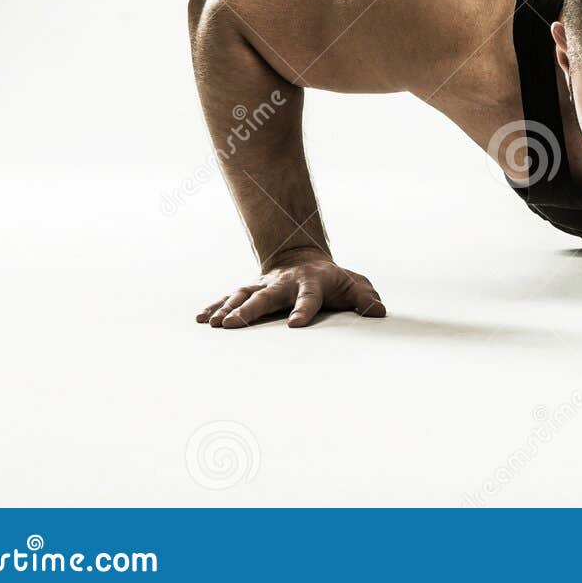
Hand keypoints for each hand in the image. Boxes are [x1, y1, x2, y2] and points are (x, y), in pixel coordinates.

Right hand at [196, 247, 386, 328]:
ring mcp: (264, 284)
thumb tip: (379, 312)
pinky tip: (202, 318)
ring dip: (228, 309)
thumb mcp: (353, 284)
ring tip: (214, 324)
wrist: (302, 257)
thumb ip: (365, 298)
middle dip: (249, 310)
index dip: (303, 309)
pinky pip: (230, 297)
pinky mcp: (250, 289)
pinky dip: (215, 306)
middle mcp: (284, 282)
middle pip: (266, 296)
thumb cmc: (331, 279)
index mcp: (312, 282)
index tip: (294, 325)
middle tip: (233, 325)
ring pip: (244, 295)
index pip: (309, 297)